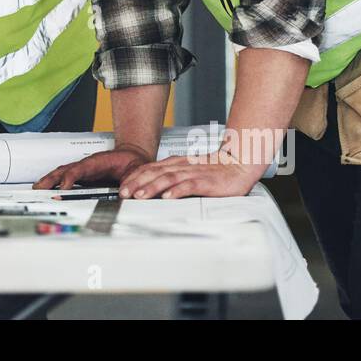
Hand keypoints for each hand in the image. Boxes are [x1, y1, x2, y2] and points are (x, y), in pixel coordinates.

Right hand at [33, 146, 150, 189]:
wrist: (132, 157)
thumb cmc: (132, 163)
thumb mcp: (136, 171)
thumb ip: (131, 181)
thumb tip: (125, 193)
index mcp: (98, 162)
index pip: (79, 170)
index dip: (70, 178)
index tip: (63, 187)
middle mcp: (86, 165)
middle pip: (64, 170)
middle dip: (51, 179)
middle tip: (40, 189)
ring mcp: (82, 170)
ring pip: (61, 173)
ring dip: (48, 180)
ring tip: (37, 189)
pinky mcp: (81, 176)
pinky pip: (64, 177)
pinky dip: (53, 183)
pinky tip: (47, 189)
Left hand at [118, 150, 262, 199]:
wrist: (239, 163)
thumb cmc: (214, 170)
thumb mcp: (188, 171)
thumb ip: (171, 177)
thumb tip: (150, 187)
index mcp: (176, 163)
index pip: (150, 168)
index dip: (134, 177)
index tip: (122, 187)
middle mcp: (182, 166)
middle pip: (155, 172)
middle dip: (137, 183)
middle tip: (124, 193)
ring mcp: (194, 173)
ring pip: (168, 178)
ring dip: (152, 187)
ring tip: (140, 196)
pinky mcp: (206, 181)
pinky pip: (189, 185)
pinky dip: (177, 191)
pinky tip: (168, 197)